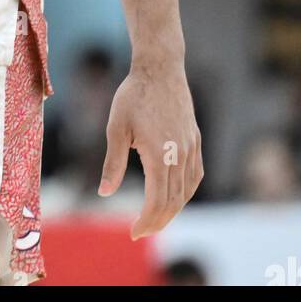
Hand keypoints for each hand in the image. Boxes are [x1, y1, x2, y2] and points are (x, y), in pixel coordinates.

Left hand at [98, 60, 202, 239]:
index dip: (146, 221)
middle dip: (157, 221)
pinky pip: (195, 175)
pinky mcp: (196, 140)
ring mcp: (191, 148)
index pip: (157, 201)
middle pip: (173, 201)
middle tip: (140, 232)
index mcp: (159, 154)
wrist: (160, 68)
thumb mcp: (116, 127)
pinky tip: (174, 196)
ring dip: (172, 209)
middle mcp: (180, 155)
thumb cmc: (133, 95)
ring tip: (154, 218)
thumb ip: (112, 162)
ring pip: (186, 191)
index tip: (134, 233)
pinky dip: (185, 192)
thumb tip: (104, 193)